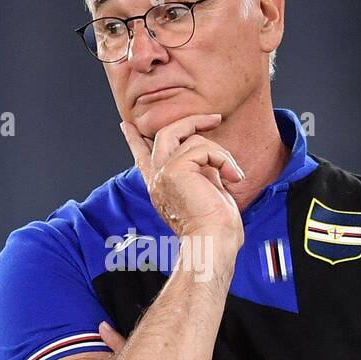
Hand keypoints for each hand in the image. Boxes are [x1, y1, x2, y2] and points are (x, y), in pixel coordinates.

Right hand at [119, 113, 245, 248]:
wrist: (213, 241)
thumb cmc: (216, 226)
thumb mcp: (205, 190)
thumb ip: (198, 170)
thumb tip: (204, 153)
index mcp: (161, 186)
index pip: (142, 157)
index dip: (135, 140)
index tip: (127, 127)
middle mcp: (157, 179)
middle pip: (164, 134)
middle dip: (191, 122)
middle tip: (215, 118)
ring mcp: (163, 173)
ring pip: (190, 138)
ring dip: (220, 153)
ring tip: (233, 173)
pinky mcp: (175, 170)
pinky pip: (203, 149)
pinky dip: (223, 160)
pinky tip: (233, 177)